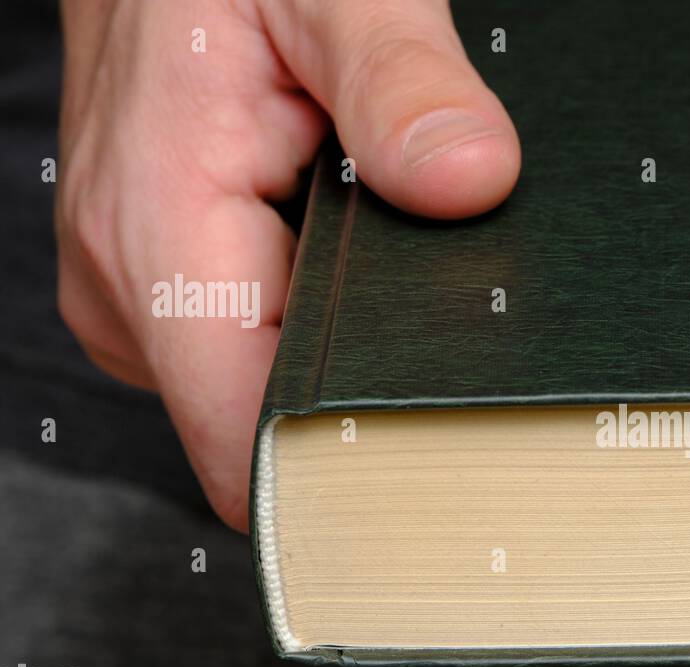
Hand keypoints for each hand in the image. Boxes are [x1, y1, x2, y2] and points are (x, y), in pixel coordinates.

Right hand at [56, 0, 519, 529]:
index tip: (451, 468)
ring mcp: (150, 299)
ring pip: (276, 387)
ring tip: (403, 263)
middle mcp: (134, 289)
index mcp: (157, 232)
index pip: (245, 441)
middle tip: (460, 325)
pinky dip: (329, 317)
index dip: (347, 476)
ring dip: (356, 347)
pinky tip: (365, 256)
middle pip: (277, 424)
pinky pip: (266, 344)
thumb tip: (468, 179)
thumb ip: (400, 81)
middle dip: (377, 393)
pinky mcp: (175, 294)